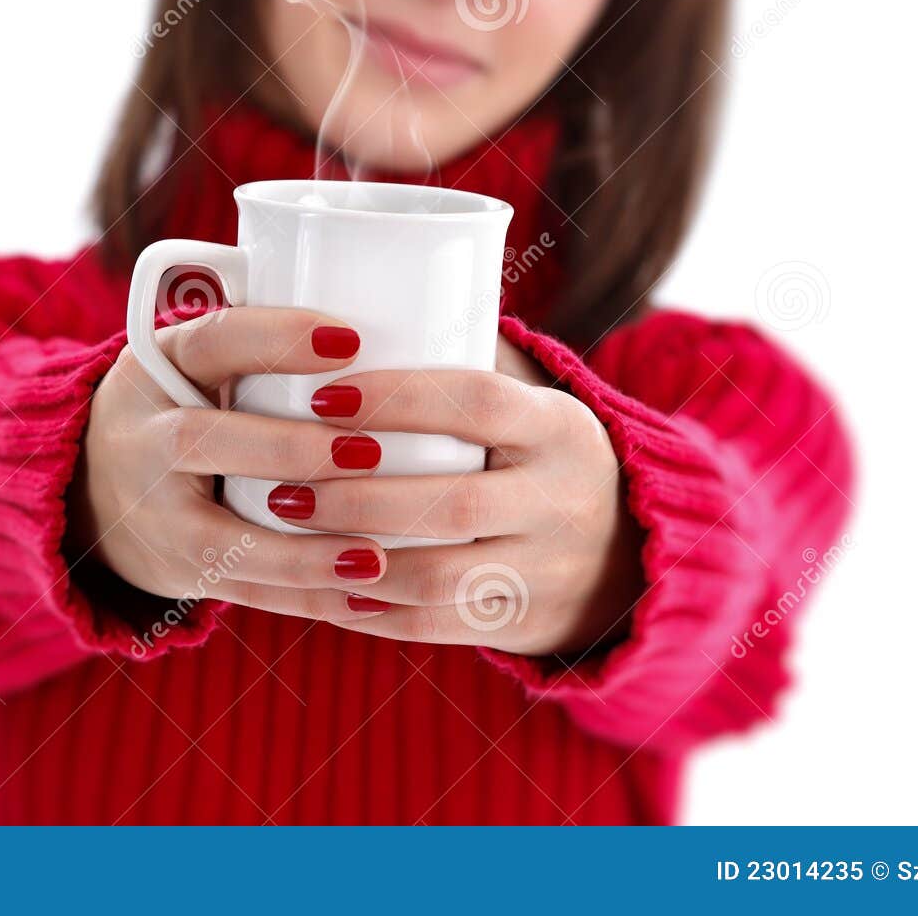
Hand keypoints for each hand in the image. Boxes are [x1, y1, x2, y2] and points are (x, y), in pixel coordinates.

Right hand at [69, 306, 396, 614]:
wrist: (93, 481)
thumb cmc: (183, 400)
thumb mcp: (195, 357)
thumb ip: (260, 339)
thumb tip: (385, 311)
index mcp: (158, 365)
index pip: (212, 341)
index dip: (277, 338)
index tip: (349, 338)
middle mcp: (143, 436)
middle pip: (202, 441)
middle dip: (288, 449)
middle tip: (369, 452)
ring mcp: (152, 511)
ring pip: (219, 537)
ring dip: (301, 551)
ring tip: (376, 555)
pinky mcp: (176, 568)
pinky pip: (243, 589)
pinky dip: (307, 595)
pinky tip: (369, 594)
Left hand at [274, 334, 642, 656]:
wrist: (632, 552)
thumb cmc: (543, 453)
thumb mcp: (532, 403)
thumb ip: (467, 359)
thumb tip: (361, 292)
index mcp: (559, 425)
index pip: (478, 402)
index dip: (398, 397)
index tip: (322, 394)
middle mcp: (561, 498)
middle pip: (452, 501)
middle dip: (356, 496)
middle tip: (285, 486)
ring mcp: (547, 569)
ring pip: (441, 576)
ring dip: (355, 561)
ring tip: (295, 538)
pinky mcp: (525, 622)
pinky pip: (442, 626)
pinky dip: (378, 613)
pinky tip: (327, 593)